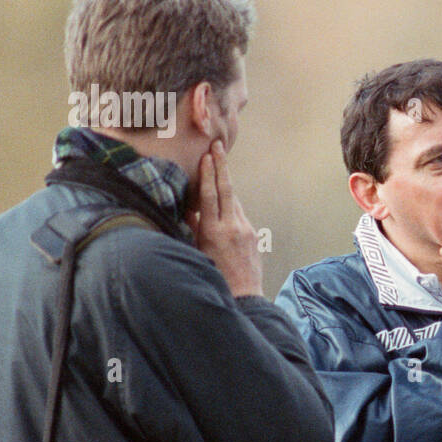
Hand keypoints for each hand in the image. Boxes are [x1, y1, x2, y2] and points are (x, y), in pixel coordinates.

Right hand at [188, 141, 262, 296]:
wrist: (243, 296)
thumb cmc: (214, 277)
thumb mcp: (198, 252)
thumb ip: (194, 229)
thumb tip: (188, 210)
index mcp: (213, 231)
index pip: (210, 196)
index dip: (208, 174)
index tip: (207, 156)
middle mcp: (232, 227)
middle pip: (227, 189)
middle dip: (221, 166)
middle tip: (218, 146)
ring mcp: (246, 229)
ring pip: (234, 201)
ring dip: (225, 185)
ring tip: (218, 165)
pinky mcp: (254, 235)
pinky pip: (240, 214)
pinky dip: (231, 205)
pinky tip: (224, 201)